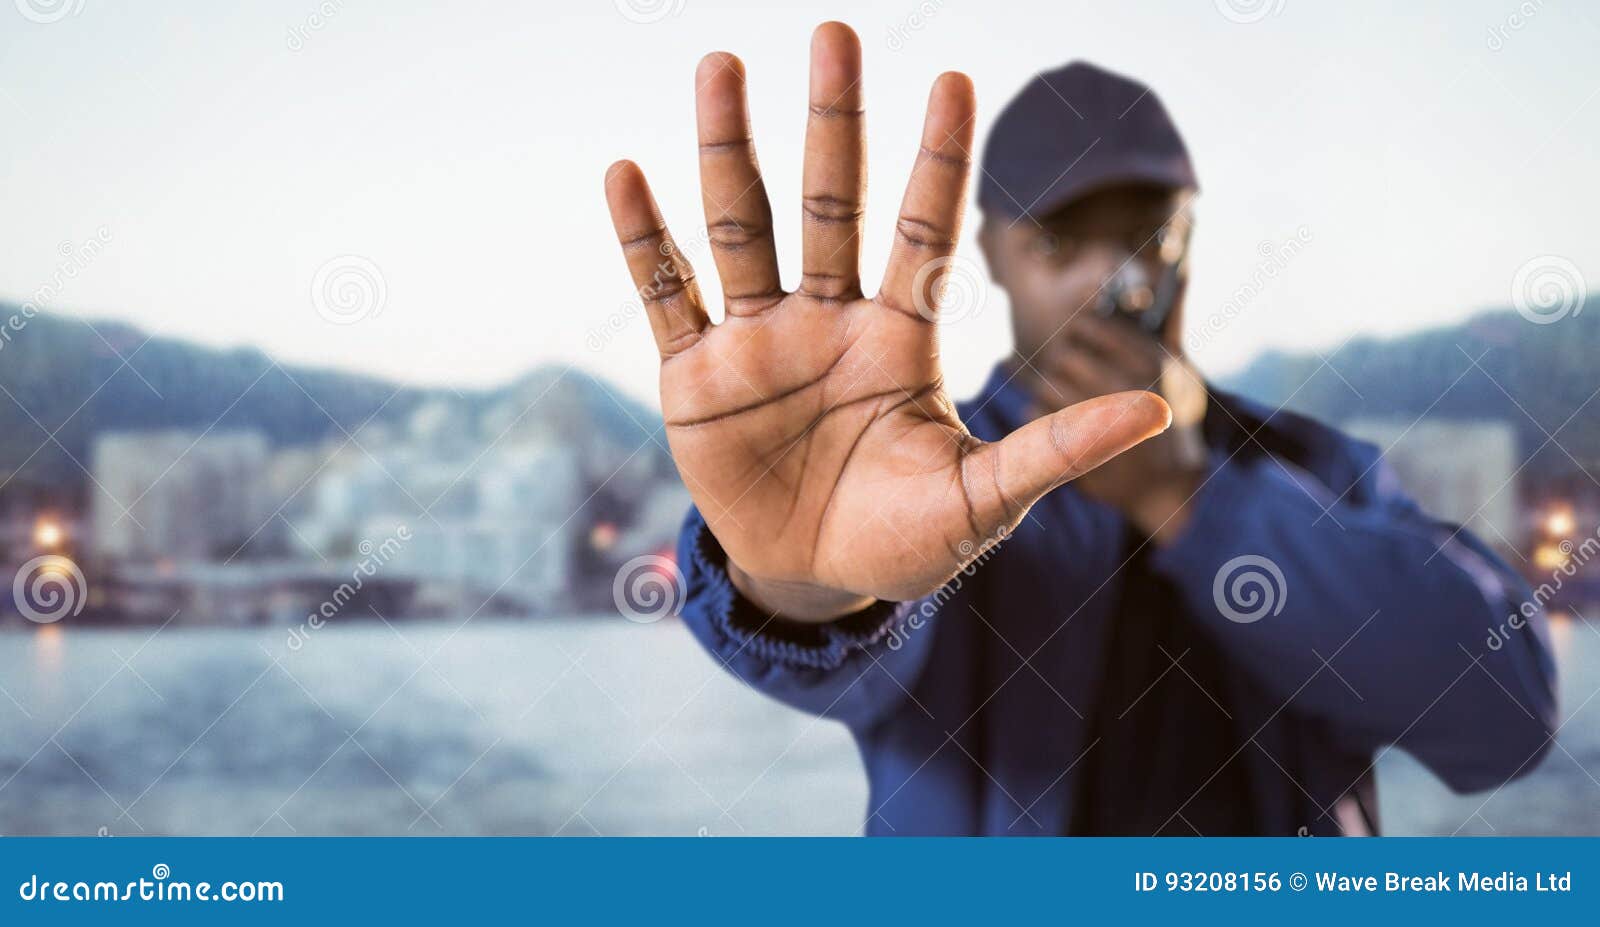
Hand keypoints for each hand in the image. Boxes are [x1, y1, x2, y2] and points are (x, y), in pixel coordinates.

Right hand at [604, 23, 1170, 619]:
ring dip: (729, 149)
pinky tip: (626, 174)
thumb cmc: (906, 537)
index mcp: (900, 338)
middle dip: (834, 123)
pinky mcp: (695, 378)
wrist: (813, 580)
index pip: (923, 232)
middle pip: (831, 205)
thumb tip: (1156, 408)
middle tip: (835, 32)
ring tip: (722, 65)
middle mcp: (829, 319)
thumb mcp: (983, 500)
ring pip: (743, 228)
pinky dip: (645, 240)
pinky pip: (666, 296)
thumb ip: (1053, 450)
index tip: (955, 79)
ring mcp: (759, 342)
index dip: (937, 160)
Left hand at [1023, 313, 1207, 542]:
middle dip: (1062, 360)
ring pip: (1045, 386)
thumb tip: (1181, 267)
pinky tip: (1056, 420)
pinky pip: (1035, 419)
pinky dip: (1039, 415)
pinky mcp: (1074, 456)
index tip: (1080, 334)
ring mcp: (1098, 427)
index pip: (1089, 327)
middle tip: (1067, 366)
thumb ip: (1173, 317)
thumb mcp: (1182, 367)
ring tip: (1062, 392)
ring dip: (1048, 386)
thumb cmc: (1175, 419)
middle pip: (1062, 356)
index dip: (1080, 329)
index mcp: (1149, 364)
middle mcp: (1125, 392)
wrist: (1170, 490)